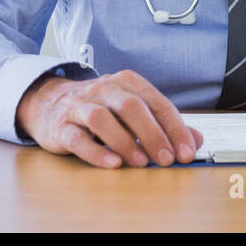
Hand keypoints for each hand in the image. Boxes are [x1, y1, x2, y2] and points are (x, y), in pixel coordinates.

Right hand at [15, 68, 203, 168]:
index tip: (186, 151)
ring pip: (102, 119)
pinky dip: (96, 151)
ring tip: (141, 163)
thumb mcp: (133, 110)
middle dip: (153, 135)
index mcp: (127, 82)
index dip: (174, 128)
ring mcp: (79, 106)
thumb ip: (164, 124)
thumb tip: (195, 140)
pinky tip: (112, 164)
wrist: (49, 103)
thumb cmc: (100, 108)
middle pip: (132, 107)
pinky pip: (77, 137)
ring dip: (125, 142)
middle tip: (166, 159)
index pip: (157, 102)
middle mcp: (103, 89)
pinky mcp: (61, 125)